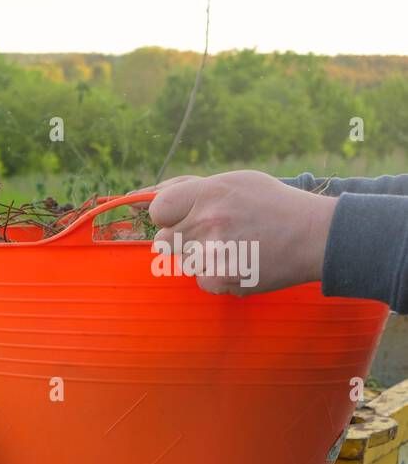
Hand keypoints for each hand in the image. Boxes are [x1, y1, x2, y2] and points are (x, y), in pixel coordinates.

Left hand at [144, 170, 335, 294]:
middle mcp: (206, 222)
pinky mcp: (220, 278)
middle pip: (164, 241)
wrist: (314, 236)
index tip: (180, 219)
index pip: (159, 210)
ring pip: (185, 262)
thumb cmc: (273, 204)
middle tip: (212, 235)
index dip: (167, 216)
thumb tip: (150, 196)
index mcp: (208, 194)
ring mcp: (212, 253)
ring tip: (235, 247)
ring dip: (202, 259)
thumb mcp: (236, 182)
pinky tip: (241, 262)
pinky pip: (201, 281)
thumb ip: (192, 188)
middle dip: (182, 239)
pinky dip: (217, 276)